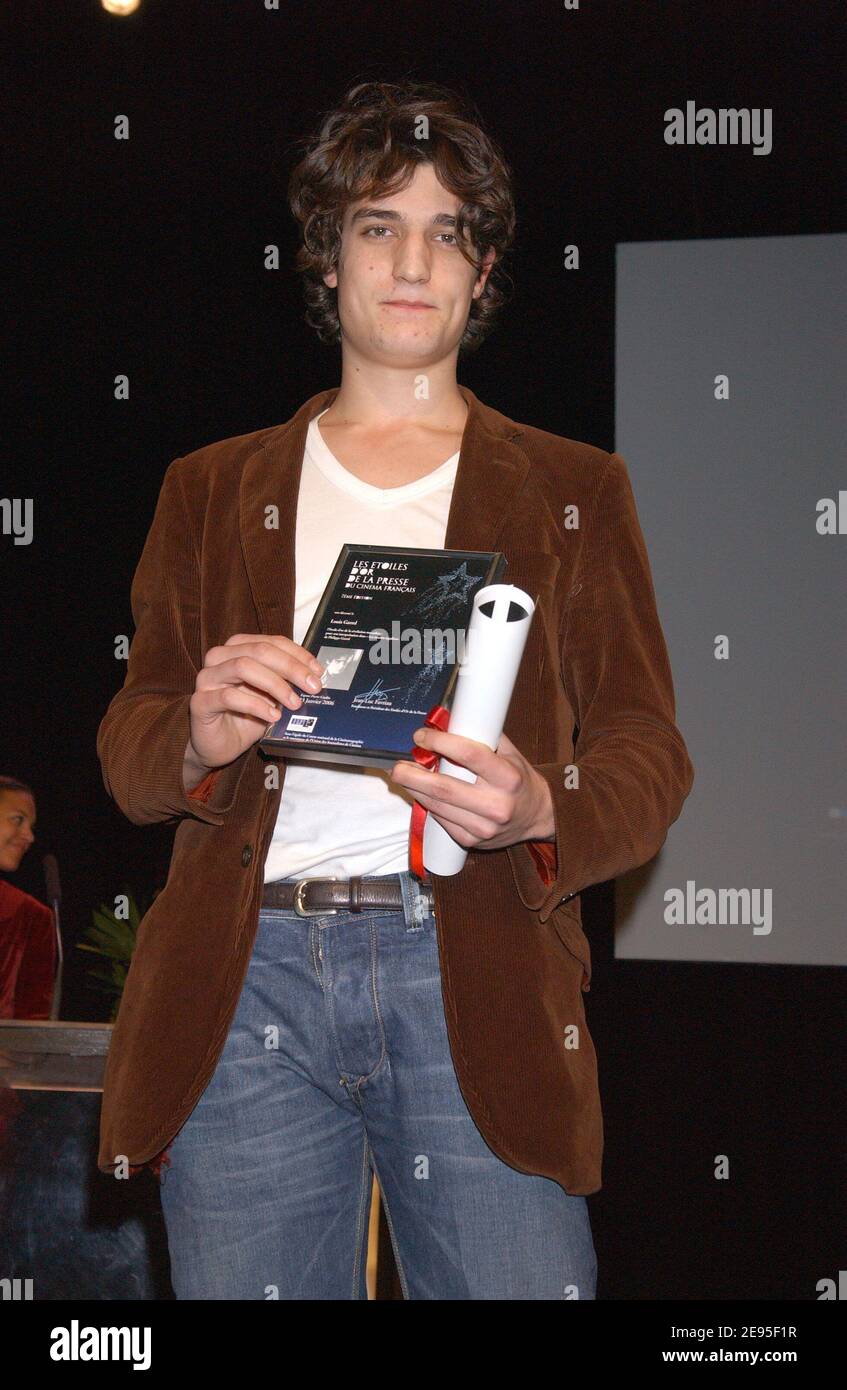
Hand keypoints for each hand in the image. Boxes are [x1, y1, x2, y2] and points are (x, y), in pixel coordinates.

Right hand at [186, 634, 324, 772]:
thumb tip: (314, 678)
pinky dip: (256, 705)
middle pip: (259, 651)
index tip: (318, 671)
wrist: (219, 745)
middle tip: (313, 686)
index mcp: (237, 648)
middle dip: (291, 667)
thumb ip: (286, 682)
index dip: (297, 654)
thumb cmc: (246, 717)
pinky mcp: (200, 702)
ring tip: (294, 703)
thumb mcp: (271, 697)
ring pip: (243, 667)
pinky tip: (272, 716)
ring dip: (275, 684)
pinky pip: (229, 697)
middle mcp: (219, 658)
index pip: (271, 642)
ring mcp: (207, 678)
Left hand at [389, 727, 554, 850]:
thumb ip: (483, 735)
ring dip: (415, 789)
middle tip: (396, 764)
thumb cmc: (520, 780)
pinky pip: (441, 820)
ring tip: (403, 775)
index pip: (469, 755)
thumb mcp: (510, 753)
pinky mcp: (472, 841)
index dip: (440, 742)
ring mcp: (483, 826)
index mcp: (508, 777)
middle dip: (413, 775)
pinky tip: (421, 793)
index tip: (421, 736)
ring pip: (437, 805)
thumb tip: (448, 717)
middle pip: (444, 788)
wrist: (537, 817)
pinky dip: (427, 804)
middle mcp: (496, 804)